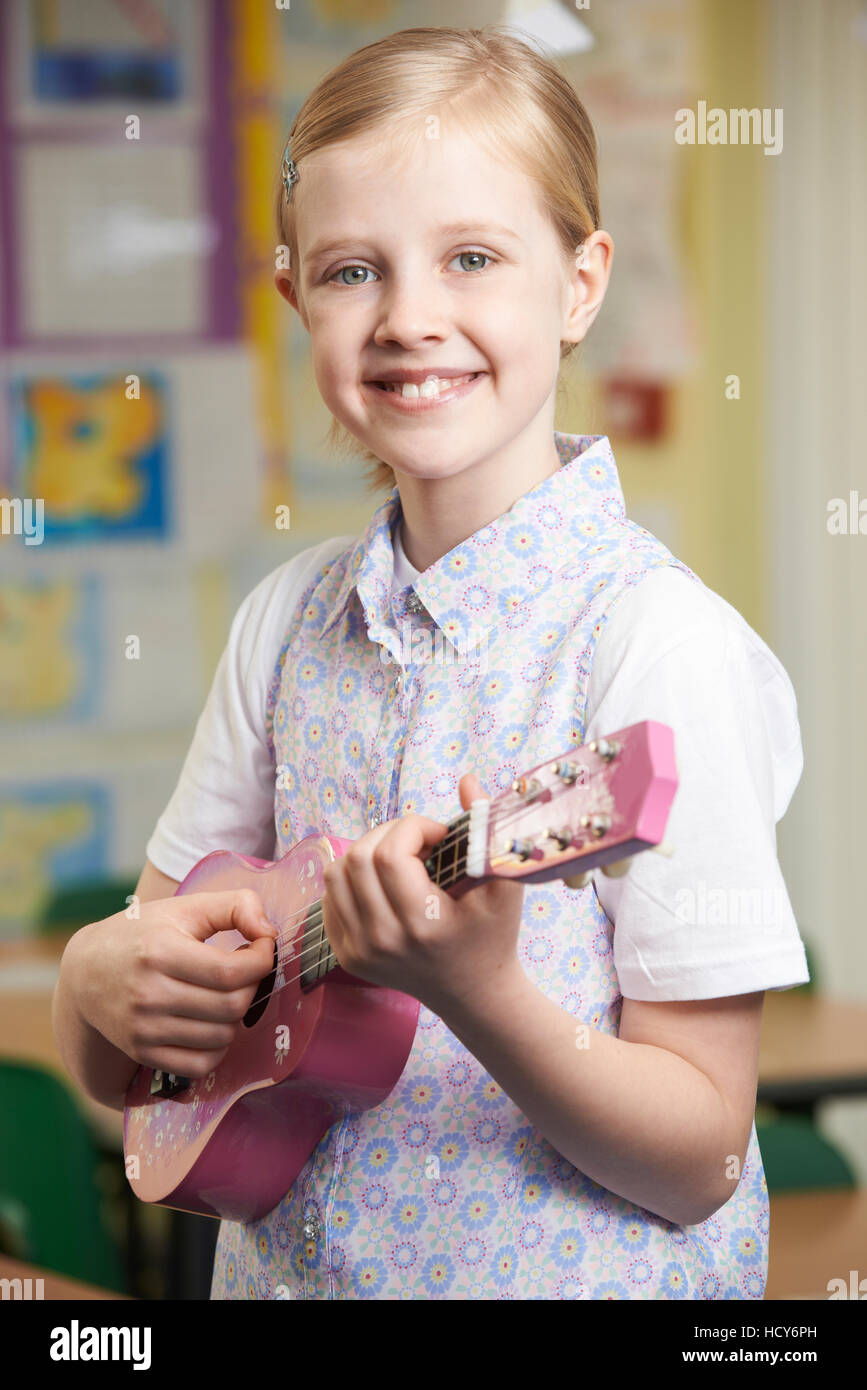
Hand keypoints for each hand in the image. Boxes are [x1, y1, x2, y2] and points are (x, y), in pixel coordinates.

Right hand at [64, 890, 278, 1078]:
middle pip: (231, 1006)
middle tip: (244, 971)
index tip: (261, 948)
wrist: (85, 971)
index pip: (231, 972)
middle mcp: (150, 993)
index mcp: (160, 952)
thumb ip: (236, 906)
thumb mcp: (185, 908)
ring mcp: (144, 1028)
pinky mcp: (142, 1052)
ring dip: (236, 1016)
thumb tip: (270, 933)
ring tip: (224, 994)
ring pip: (222, 1036)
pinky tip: (212, 1022)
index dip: (261, 960)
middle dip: (251, 987)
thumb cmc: (143, 934)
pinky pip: (201, 1065)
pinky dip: (218, 1047)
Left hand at [321, 774, 525, 1015]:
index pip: (389, 853)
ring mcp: (359, 951)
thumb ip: (485, 829)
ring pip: (336, 874)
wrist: (474, 995)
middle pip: (358, 858)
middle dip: (389, 834)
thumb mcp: (504, 885)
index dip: (413, 828)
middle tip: (419, 843)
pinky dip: (351, 879)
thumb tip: (468, 779)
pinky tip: (382, 882)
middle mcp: (382, 941)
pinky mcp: (347, 956)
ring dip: (366, 852)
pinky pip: (330, 898)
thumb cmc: (494, 936)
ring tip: (399, 859)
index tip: (438, 835)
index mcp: (422, 923)